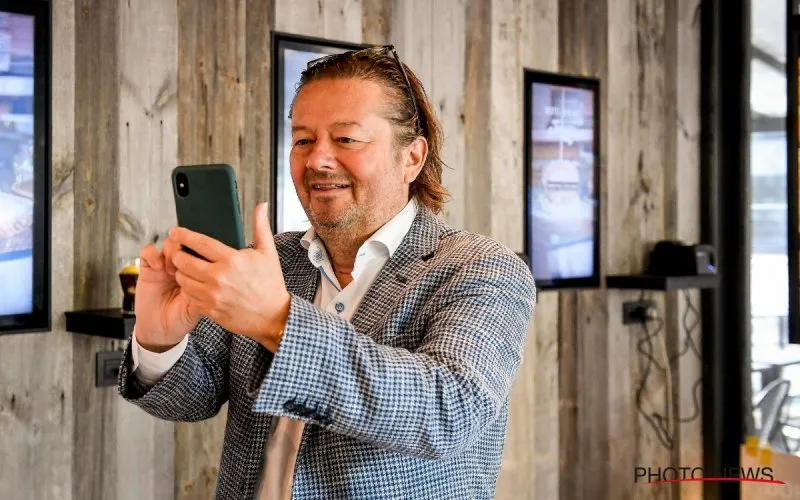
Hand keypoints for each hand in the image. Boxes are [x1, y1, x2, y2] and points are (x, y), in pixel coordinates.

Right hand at [134, 240, 203, 352]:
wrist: (162, 331)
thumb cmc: (183, 318)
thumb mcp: (203, 305)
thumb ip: (210, 290)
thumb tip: (223, 276)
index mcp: (199, 271)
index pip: (202, 248)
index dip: (202, 246)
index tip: (203, 253)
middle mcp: (182, 265)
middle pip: (186, 243)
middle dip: (186, 250)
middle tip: (186, 264)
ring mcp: (165, 266)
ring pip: (169, 244)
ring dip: (171, 252)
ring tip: (172, 268)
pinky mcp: (149, 269)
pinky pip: (148, 252)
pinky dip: (153, 254)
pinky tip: (158, 265)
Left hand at [169, 202, 290, 351]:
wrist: (273, 316)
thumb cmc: (270, 285)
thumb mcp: (268, 253)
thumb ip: (260, 227)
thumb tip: (260, 207)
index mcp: (232, 260)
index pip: (199, 243)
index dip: (183, 235)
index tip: (175, 232)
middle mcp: (219, 277)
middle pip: (184, 261)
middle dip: (177, 254)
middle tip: (178, 252)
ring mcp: (213, 295)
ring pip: (182, 279)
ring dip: (180, 272)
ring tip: (186, 269)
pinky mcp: (210, 309)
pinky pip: (188, 296)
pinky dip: (187, 289)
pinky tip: (194, 285)